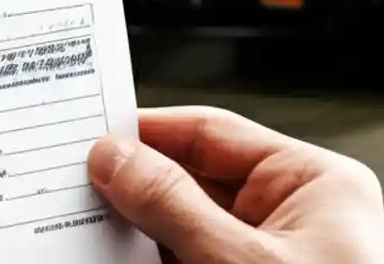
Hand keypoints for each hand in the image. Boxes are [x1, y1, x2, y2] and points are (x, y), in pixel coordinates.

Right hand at [88, 107, 383, 263]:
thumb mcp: (238, 263)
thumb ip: (171, 206)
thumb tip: (116, 158)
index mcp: (313, 184)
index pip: (213, 134)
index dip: (148, 132)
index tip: (89, 137)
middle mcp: (294, 218)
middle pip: (193, 181)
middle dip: (134, 188)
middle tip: (71, 186)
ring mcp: (271, 262)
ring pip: (184, 229)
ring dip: (136, 234)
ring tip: (81, 230)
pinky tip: (109, 262)